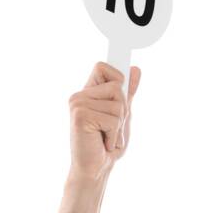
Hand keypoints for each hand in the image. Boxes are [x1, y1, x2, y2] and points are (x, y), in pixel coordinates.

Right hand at [52, 63, 142, 212]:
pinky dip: (113, 133)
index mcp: (88, 92)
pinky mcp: (79, 115)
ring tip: (106, 136)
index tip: (121, 42)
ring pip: (119, 103)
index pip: (103, 67)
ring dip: (119, 125)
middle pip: (119, 86)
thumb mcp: (122, 116)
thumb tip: (135, 69)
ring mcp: (77, 104)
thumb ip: (127, 94)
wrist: (95, 169)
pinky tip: (101, 141)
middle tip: (111, 127)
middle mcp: (80, 95)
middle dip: (124, 109)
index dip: (115, 69)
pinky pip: (113, 117)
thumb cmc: (105, 144)